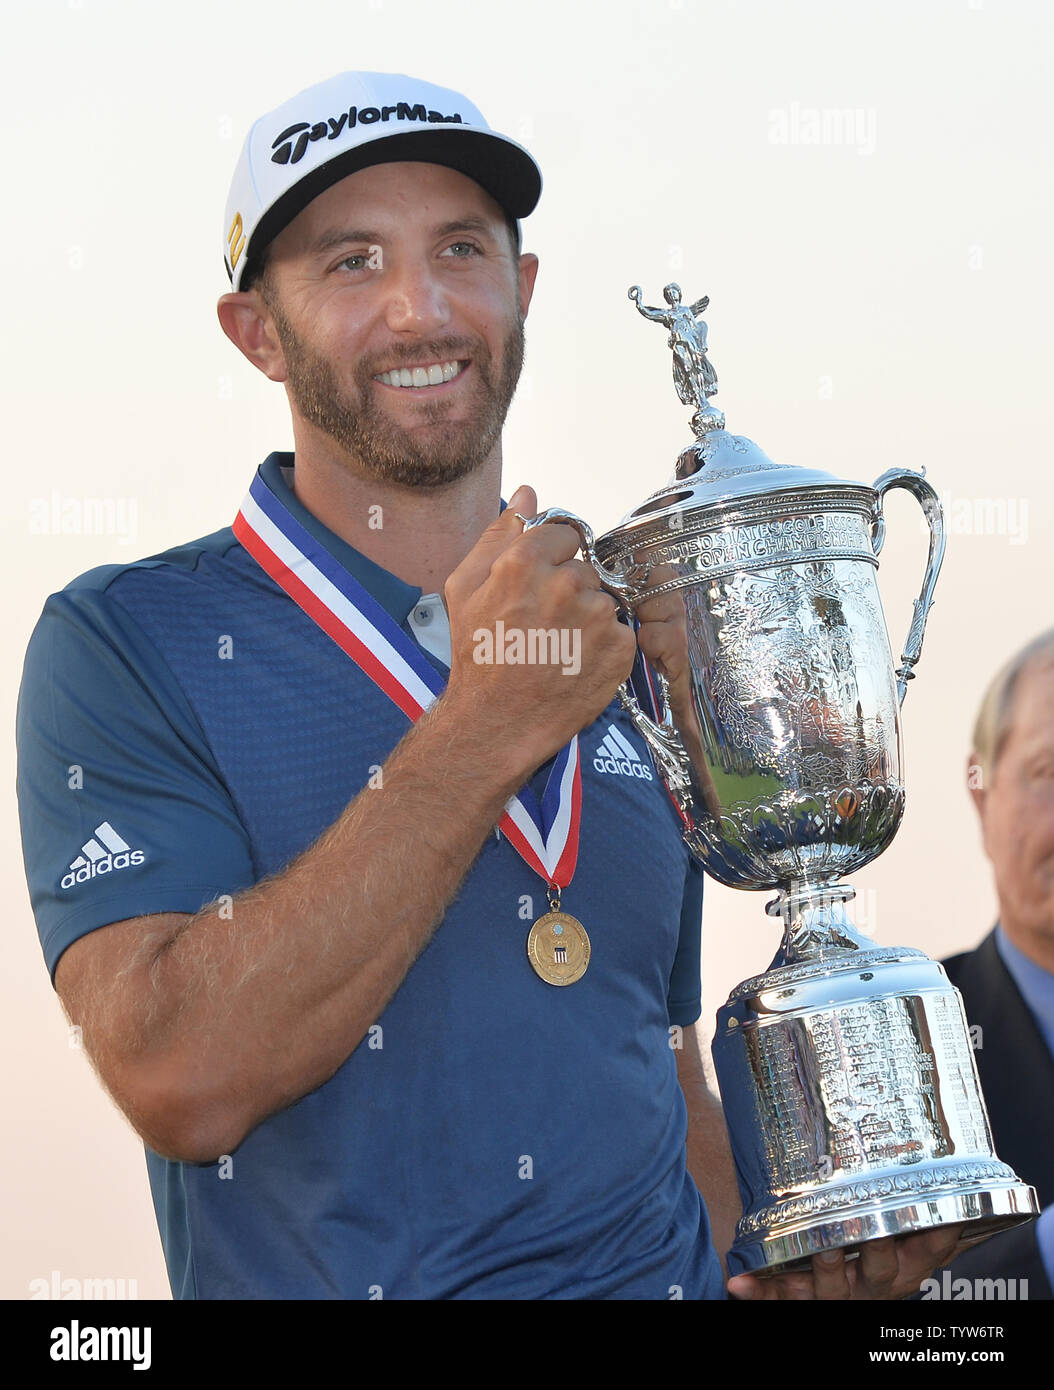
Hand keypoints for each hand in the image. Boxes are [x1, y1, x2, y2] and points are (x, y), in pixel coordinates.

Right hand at [443, 485, 635, 777]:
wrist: (495, 723)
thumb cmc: (476, 657)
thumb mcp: (464, 588)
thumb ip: (499, 535)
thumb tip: (529, 494)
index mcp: (524, 562)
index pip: (565, 533)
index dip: (553, 558)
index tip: (540, 584)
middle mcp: (565, 584)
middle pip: (585, 568)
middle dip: (569, 590)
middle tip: (543, 625)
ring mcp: (596, 618)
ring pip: (604, 599)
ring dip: (588, 619)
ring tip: (558, 648)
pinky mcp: (619, 649)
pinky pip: (621, 631)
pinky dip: (605, 647)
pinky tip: (575, 663)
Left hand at [727, 1225, 966, 1300]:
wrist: (828, 1299)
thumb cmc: (869, 1254)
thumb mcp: (899, 1241)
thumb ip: (908, 1206)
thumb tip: (939, 1157)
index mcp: (901, 1268)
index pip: (929, 1251)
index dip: (940, 1234)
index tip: (948, 1212)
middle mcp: (873, 1286)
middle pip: (882, 1271)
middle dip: (878, 1247)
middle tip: (877, 1223)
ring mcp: (837, 1296)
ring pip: (834, 1288)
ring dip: (828, 1267)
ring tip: (823, 1245)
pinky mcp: (798, 1300)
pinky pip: (777, 1298)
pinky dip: (758, 1290)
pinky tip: (736, 1282)